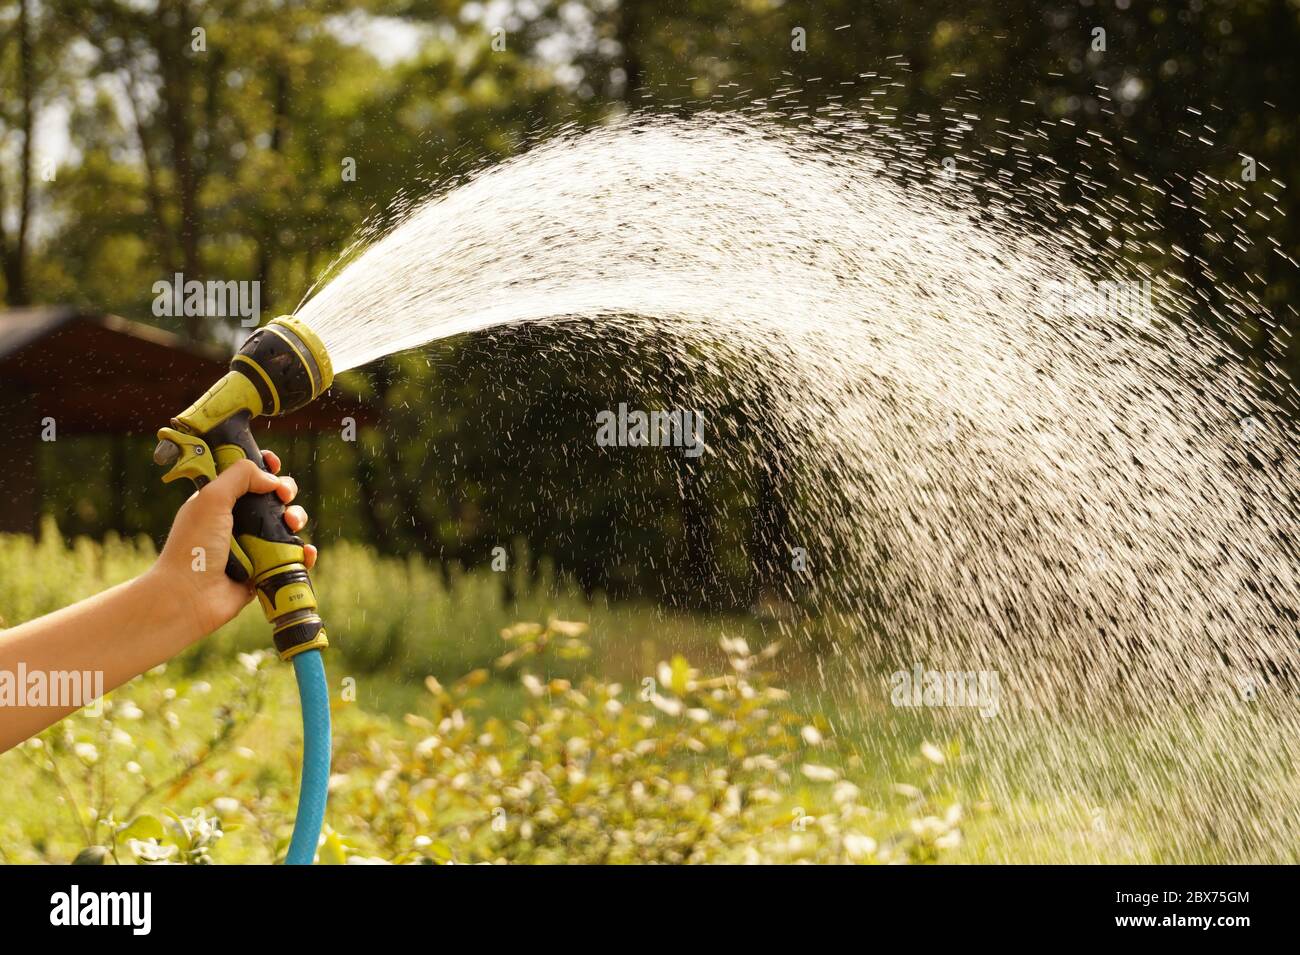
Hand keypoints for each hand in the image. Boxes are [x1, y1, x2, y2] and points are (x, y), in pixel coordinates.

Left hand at [149, 450, 315, 639]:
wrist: (189, 596)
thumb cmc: (193, 547)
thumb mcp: (211, 498)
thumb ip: (240, 476)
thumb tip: (271, 479)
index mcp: (219, 502)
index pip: (245, 477)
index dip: (263, 468)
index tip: (273, 466)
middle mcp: (236, 522)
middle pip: (272, 497)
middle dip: (285, 491)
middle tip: (284, 496)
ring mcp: (252, 546)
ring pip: (286, 525)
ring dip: (297, 518)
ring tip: (292, 525)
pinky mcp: (264, 570)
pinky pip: (292, 557)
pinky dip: (304, 553)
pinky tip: (306, 552)